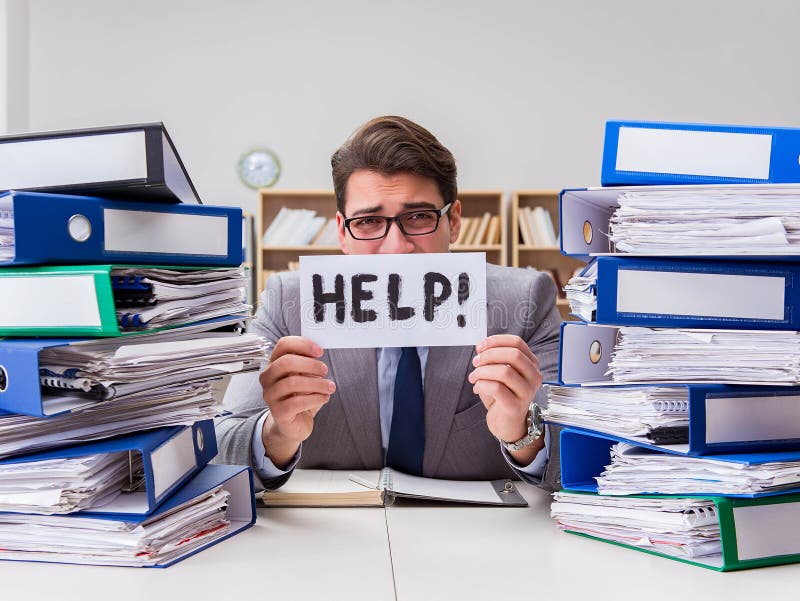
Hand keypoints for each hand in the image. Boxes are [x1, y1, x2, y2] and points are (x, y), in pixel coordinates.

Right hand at [259, 336, 334, 467]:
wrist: (293, 425)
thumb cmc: (300, 397)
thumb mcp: (304, 376)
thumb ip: (308, 364)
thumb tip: (318, 352)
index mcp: (274, 363)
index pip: (283, 345)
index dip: (303, 344)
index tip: (319, 351)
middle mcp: (268, 377)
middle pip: (286, 362)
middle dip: (310, 365)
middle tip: (324, 370)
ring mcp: (270, 395)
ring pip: (293, 382)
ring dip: (317, 383)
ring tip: (329, 387)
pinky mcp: (278, 412)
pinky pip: (297, 402)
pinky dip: (315, 398)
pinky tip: (324, 398)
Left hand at [467, 334, 544, 464]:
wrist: (507, 422)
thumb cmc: (503, 395)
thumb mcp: (500, 372)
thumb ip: (494, 358)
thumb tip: (482, 347)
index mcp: (531, 364)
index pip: (517, 343)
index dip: (496, 341)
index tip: (480, 346)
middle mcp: (533, 376)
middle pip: (513, 354)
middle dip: (489, 355)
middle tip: (476, 362)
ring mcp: (527, 392)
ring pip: (504, 372)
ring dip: (482, 371)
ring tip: (474, 377)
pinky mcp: (515, 406)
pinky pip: (496, 388)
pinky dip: (482, 385)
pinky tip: (477, 388)